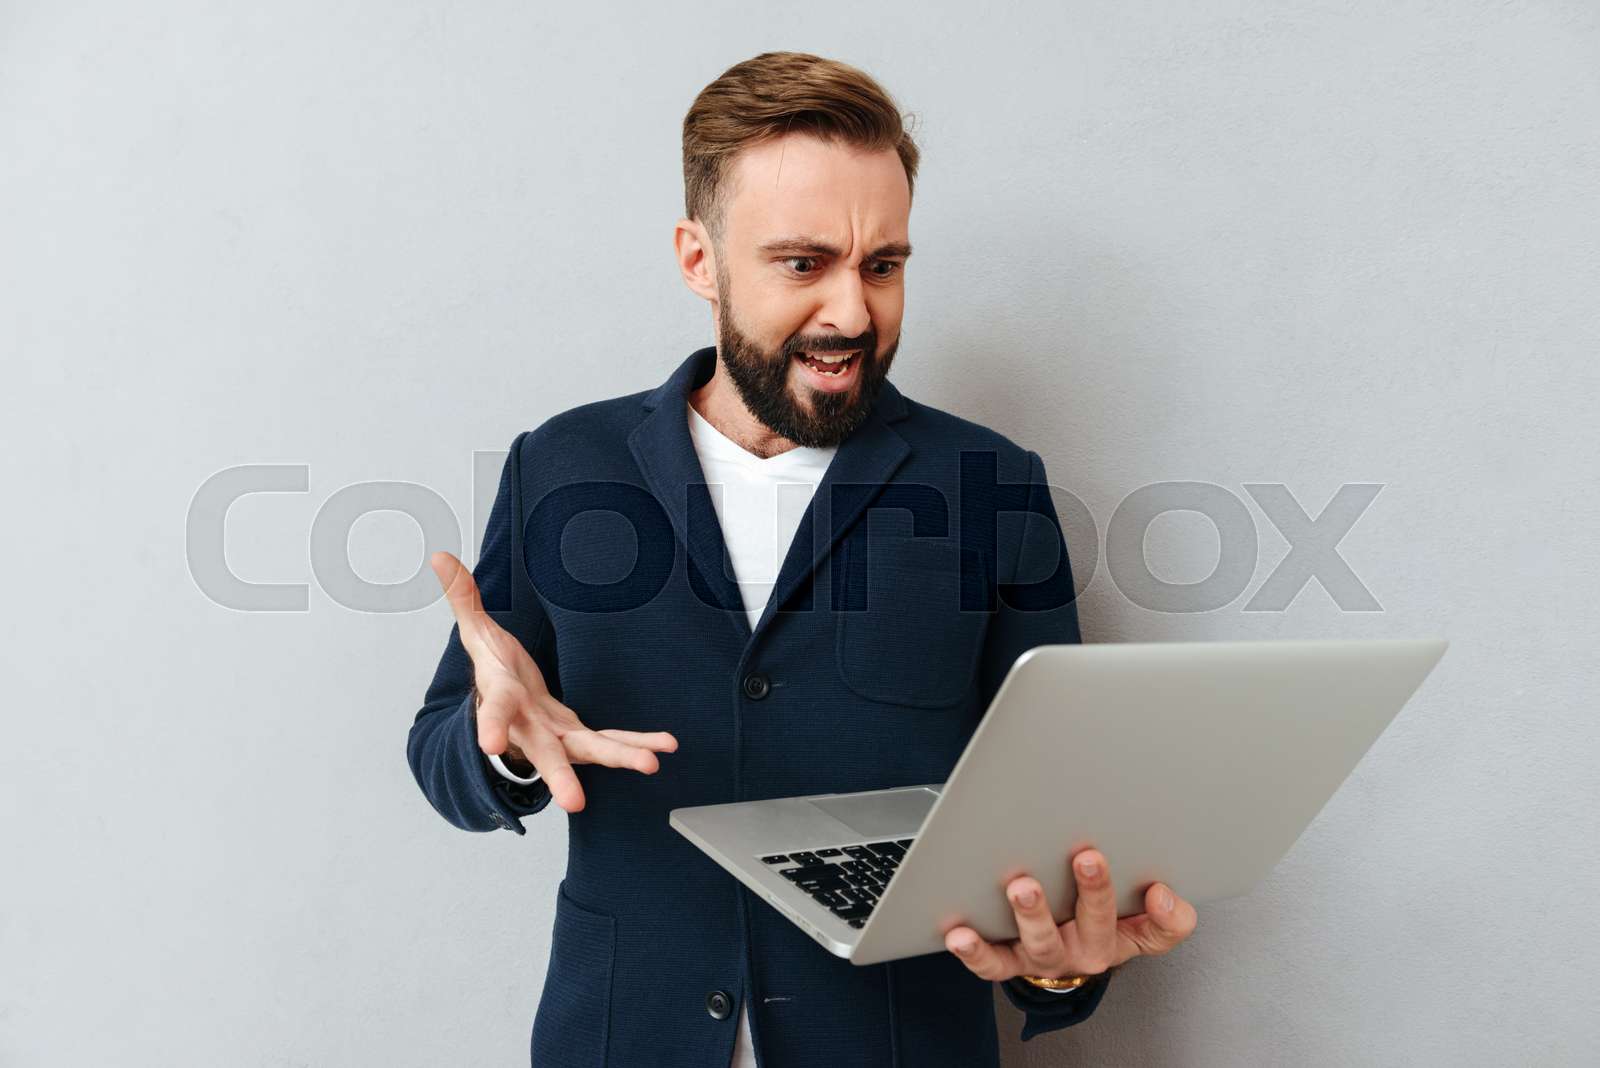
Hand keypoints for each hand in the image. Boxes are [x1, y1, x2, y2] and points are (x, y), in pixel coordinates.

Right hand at [430, 550, 678, 812]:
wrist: (511, 706)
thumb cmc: (494, 669)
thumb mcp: (476, 631)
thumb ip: (463, 598)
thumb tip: (441, 558)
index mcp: (502, 701)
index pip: (493, 711)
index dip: (491, 726)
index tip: (489, 745)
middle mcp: (530, 727)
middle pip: (544, 753)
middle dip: (559, 777)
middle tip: (575, 803)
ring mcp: (559, 736)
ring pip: (589, 752)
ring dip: (620, 757)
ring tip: (651, 763)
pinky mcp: (581, 736)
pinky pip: (613, 741)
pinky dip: (639, 742)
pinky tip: (667, 746)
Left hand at [943, 848, 1195, 982]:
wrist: (1061, 961)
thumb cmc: (1098, 928)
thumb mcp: (1141, 924)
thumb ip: (1167, 914)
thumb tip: (1163, 894)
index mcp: (1120, 937)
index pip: (1153, 930)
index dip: (1164, 914)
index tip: (1158, 889)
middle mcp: (1085, 951)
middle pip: (1095, 925)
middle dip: (1093, 891)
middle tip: (1087, 858)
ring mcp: (1045, 956)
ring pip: (1041, 943)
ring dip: (1033, 915)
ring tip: (1023, 887)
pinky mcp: (1010, 961)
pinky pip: (993, 963)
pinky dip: (975, 950)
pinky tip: (960, 931)